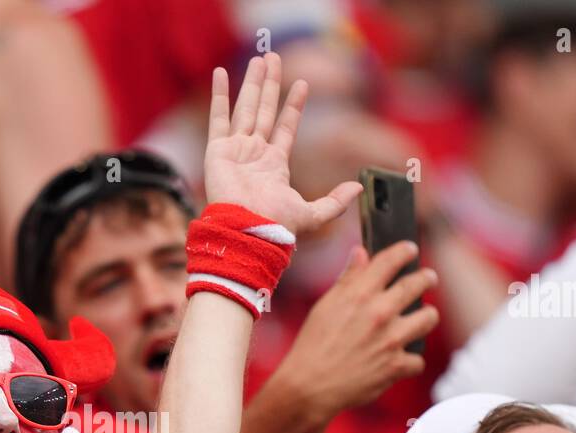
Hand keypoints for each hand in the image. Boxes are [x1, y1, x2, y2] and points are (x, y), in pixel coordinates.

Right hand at [204, 53, 360, 235]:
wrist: (247, 231)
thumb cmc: (276, 226)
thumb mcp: (314, 214)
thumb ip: (335, 202)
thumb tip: (358, 188)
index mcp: (275, 166)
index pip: (286, 128)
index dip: (293, 106)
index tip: (302, 83)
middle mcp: (254, 155)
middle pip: (264, 111)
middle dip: (270, 85)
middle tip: (273, 59)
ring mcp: (235, 150)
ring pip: (245, 108)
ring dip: (251, 83)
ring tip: (259, 59)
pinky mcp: (217, 150)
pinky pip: (218, 117)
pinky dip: (218, 95)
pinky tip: (219, 73)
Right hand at [283, 241, 438, 413]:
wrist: (309, 386)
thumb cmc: (313, 344)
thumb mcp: (325, 306)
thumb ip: (348, 279)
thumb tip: (361, 253)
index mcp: (359, 294)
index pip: (391, 260)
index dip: (405, 251)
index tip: (410, 250)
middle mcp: (379, 313)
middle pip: (418, 284)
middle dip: (426, 278)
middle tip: (428, 279)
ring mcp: (391, 340)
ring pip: (429, 318)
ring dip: (426, 317)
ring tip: (421, 319)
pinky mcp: (395, 366)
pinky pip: (417, 359)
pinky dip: (410, 361)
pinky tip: (401, 360)